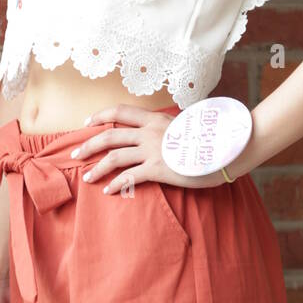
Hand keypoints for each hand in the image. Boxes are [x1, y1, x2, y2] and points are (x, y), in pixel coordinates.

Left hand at [70, 104, 226, 193]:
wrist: (227, 148)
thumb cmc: (210, 140)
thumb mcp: (185, 127)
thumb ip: (168, 129)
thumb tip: (163, 132)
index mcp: (156, 119)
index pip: (121, 111)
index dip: (100, 115)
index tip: (87, 122)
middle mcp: (150, 132)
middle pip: (110, 135)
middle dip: (88, 144)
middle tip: (75, 154)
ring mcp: (153, 150)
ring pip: (114, 156)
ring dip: (97, 167)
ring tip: (87, 177)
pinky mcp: (159, 169)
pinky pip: (130, 177)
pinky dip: (116, 184)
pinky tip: (109, 190)